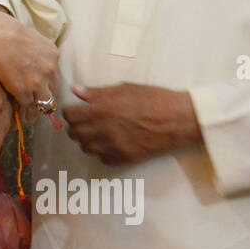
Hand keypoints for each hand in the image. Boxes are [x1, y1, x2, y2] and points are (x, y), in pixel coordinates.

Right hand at [0, 4, 59, 113]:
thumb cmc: (6, 32)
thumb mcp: (31, 38)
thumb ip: (36, 51)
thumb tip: (30, 58)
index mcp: (53, 54)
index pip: (54, 75)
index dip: (46, 82)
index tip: (39, 86)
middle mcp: (50, 69)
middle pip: (53, 90)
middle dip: (45, 95)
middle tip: (35, 100)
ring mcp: (39, 82)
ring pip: (44, 102)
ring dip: (36, 107)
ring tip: (29, 112)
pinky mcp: (25, 91)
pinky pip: (28, 105)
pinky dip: (22, 108)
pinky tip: (19, 111)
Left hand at [61, 83, 203, 165]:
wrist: (179, 119)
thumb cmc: (153, 98)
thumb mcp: (124, 88)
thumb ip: (97, 92)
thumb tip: (77, 91)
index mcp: (102, 109)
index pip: (70, 116)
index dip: (71, 113)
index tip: (77, 111)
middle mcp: (104, 129)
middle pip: (75, 133)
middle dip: (76, 127)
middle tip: (84, 122)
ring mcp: (115, 145)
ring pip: (86, 148)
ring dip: (87, 141)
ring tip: (96, 133)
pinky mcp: (125, 157)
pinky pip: (103, 159)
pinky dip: (102, 153)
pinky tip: (110, 144)